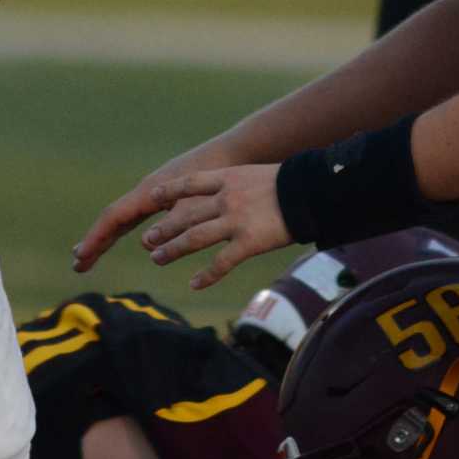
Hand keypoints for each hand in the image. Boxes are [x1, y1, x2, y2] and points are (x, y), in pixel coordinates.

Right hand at [72, 139, 235, 273]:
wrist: (236, 153)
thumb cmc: (216, 178)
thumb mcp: (196, 205)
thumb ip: (173, 225)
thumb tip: (146, 244)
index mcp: (150, 193)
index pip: (114, 218)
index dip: (97, 239)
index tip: (80, 258)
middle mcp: (149, 192)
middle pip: (114, 219)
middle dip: (96, 241)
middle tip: (78, 263)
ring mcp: (158, 193)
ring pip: (126, 217)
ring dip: (109, 236)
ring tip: (93, 253)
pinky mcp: (170, 194)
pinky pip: (140, 216)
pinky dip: (128, 229)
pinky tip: (133, 238)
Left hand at [128, 164, 290, 290]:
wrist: (311, 192)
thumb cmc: (288, 184)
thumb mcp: (255, 175)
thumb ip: (235, 184)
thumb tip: (222, 193)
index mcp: (227, 179)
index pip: (189, 184)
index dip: (169, 191)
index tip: (152, 198)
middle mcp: (226, 199)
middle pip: (186, 215)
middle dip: (164, 228)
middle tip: (147, 239)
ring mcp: (235, 221)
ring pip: (195, 238)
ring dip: (173, 249)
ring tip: (157, 258)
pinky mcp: (248, 243)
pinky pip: (221, 262)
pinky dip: (206, 275)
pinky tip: (194, 283)